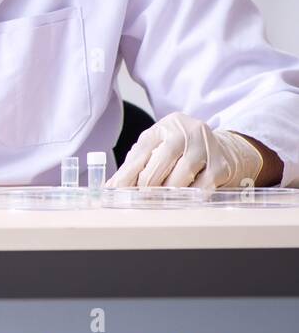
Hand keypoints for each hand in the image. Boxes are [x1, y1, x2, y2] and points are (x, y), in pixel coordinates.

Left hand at [107, 112, 263, 189]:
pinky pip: (202, 188)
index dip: (126, 176)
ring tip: (157, 204)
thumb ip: (133, 166)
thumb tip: (110, 188)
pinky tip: (182, 202)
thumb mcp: (154, 148)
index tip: (116, 192)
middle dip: (145, 186)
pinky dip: (189, 198)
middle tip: (137, 201)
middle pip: (159, 164)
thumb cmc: (178, 149)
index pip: (139, 154)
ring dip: (166, 195)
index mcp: (161, 129)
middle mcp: (183, 134)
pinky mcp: (220, 165)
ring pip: (180, 179)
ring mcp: (203, 148)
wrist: (218, 144)